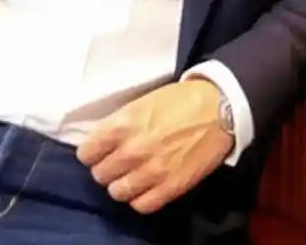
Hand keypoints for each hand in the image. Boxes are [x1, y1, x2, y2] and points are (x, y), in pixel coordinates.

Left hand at [76, 80, 233, 213]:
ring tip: (131, 177)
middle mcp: (133, 150)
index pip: (87, 153)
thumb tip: (101, 143)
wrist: (218, 109)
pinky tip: (145, 188)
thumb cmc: (179, 101)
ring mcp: (152, 171)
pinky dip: (140, 198)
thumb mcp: (140, 103)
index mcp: (122, 124)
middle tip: (117, 163)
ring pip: (118, 192)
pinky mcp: (171, 187)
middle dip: (106, 169)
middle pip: (100, 174)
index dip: (91, 153)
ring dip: (122, 185)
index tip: (98, 152)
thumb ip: (118, 124)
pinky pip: (142, 205)